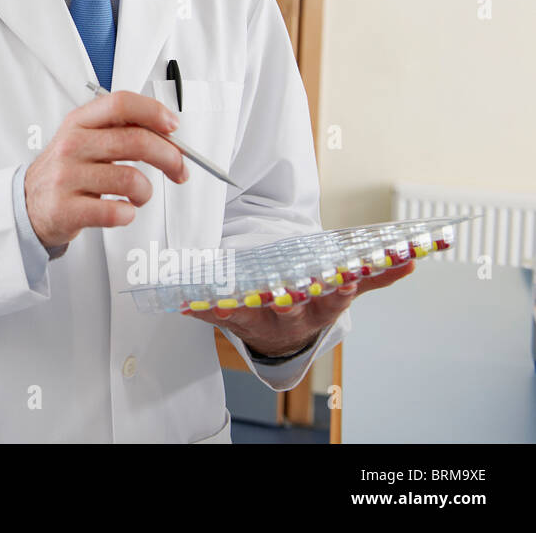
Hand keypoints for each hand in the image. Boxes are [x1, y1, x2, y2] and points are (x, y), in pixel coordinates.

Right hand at [24, 90, 188, 249]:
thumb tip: (168, 136)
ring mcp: (67, 177)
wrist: (29, 203)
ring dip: (146, 191)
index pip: (121, 104)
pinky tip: (123, 210)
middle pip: (136, 141)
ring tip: (140, 195)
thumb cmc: (66, 170)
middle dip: (169, 156)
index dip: (153, 112)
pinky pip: (115, 212)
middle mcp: (71, 145)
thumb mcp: (84, 138)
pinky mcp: (67, 209)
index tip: (173, 127)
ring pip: (131, 179)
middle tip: (178, 168)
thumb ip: (120, 130)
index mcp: (79, 122)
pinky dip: (129, 213)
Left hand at [182, 261, 416, 355]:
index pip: (334, 299)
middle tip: (287, 292)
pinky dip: (201, 310)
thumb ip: (374, 276)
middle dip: (289, 300)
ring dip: (239, 308)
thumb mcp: (342, 292)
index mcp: (320, 308)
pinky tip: (186, 303)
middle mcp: (291, 316)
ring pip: (250, 314)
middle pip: (291, 309)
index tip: (345, 278)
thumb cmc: (311, 304)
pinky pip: (214, 315)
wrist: (278, 338)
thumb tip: (411, 259)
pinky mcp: (232, 319)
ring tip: (226, 301)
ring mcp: (260, 319)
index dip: (340, 290)